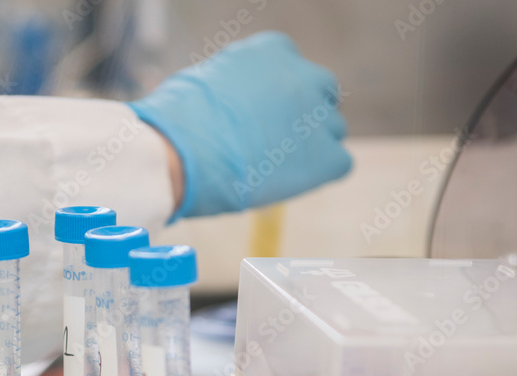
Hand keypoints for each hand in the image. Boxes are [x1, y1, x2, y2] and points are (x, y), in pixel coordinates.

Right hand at [129, 31, 351, 218]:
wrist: (181, 154)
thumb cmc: (179, 122)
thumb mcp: (206, 82)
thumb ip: (237, 87)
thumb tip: (240, 107)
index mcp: (272, 50)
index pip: (291, 69)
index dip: (276, 97)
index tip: (258, 117)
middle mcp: (303, 76)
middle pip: (321, 94)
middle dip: (302, 117)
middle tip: (273, 143)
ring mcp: (317, 116)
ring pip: (330, 131)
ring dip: (308, 148)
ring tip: (270, 169)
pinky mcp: (326, 155)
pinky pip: (338, 164)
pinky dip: (317, 175)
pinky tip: (285, 182)